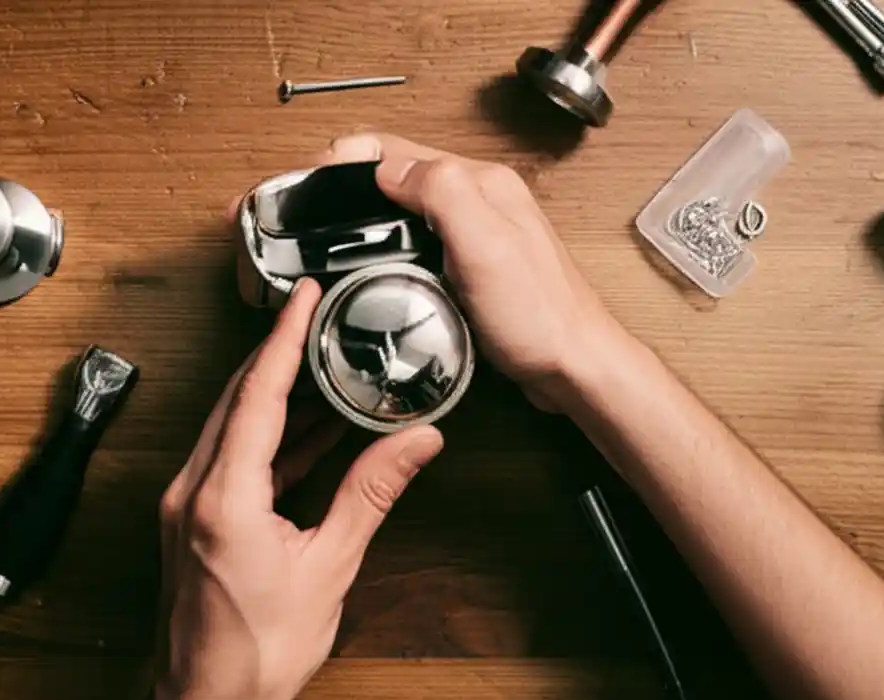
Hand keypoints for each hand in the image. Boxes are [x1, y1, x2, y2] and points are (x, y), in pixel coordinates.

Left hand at [153, 278, 443, 699]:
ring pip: (231, 425)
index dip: (285, 340)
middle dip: (278, 353)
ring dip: (275, 394)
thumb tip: (413, 444)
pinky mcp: (192, 519)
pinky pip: (229, 457)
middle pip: (237, 398)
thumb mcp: (330, 567)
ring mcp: (186, 505)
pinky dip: (269, 437)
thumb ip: (371, 494)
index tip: (304, 300)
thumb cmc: (258, 652)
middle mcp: (193, 492)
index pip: (258, 396)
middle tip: (313, 316)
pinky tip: (309, 430)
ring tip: (321, 365)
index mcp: (224, 498)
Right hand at [318, 133, 620, 412]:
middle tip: (310, 206)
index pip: (396, 149)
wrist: (574, 366)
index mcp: (480, 183)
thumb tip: (389, 168)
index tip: (310, 179)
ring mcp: (477, 232)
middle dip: (350, 183)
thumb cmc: (540, 315)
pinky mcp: (473, 264)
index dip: (345, 158)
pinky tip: (378, 268)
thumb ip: (440, 192)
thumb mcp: (485, 243)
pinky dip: (391, 246)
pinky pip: (421, 242)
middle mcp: (480, 199)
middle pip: (399, 174)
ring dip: (369, 214)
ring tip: (332, 231)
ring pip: (407, 209)